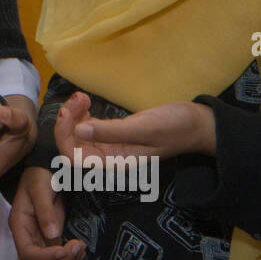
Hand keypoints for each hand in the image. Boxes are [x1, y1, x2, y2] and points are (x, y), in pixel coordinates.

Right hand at [10, 166, 83, 259]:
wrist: (46, 167)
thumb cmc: (39, 174)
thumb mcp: (40, 189)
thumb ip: (45, 211)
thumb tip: (52, 235)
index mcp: (20, 224)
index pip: (26, 253)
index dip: (44, 257)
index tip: (63, 251)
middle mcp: (29, 235)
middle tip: (77, 247)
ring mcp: (41, 238)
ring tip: (81, 248)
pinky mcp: (53, 237)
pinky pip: (59, 258)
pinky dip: (70, 259)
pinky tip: (80, 248)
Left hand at [56, 92, 214, 162]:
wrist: (196, 123)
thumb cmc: (174, 127)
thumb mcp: (144, 128)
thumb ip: (112, 132)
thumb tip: (79, 131)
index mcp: (115, 163)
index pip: (75, 158)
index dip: (64, 137)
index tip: (67, 112)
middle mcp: (109, 157)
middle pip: (72, 146)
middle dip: (68, 122)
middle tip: (78, 98)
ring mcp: (110, 145)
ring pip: (78, 134)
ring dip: (74, 115)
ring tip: (82, 96)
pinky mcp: (113, 133)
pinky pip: (87, 126)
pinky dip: (82, 113)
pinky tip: (86, 99)